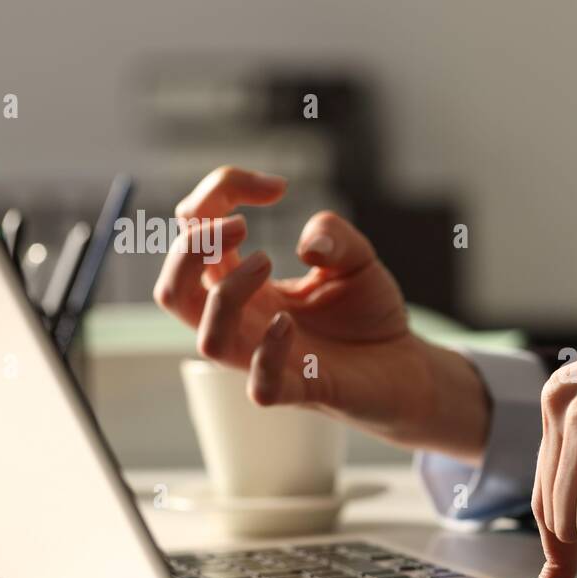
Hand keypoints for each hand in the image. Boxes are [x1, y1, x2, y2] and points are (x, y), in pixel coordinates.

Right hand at [154, 166, 487, 460]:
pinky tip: (288, 323)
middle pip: (173, 291)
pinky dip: (268, 353)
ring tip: (268, 262)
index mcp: (245, 282)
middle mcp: (245, 320)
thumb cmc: (367, 313)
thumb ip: (333, 235)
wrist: (404, 365)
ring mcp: (266, 358)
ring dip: (226, 294)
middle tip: (241, 226)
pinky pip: (261, 387)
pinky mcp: (300, 391)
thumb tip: (306, 245)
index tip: (277, 187)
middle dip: (189, 250)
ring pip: (207, 338)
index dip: (221, 190)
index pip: (196, 230)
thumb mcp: (357, 257)